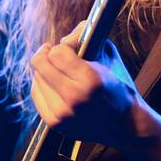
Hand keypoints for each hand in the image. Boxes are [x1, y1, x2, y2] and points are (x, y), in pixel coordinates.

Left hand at [29, 21, 144, 146]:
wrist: (125, 125)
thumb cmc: (118, 87)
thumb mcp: (109, 56)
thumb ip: (86, 38)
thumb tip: (65, 34)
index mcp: (91, 80)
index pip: (56, 52)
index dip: (62, 47)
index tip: (69, 48)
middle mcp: (74, 98)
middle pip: (40, 64)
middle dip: (47, 54)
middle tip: (54, 53)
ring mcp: (62, 113)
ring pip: (36, 78)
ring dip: (46, 71)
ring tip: (60, 72)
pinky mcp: (54, 123)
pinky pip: (36, 94)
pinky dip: (43, 85)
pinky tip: (55, 85)